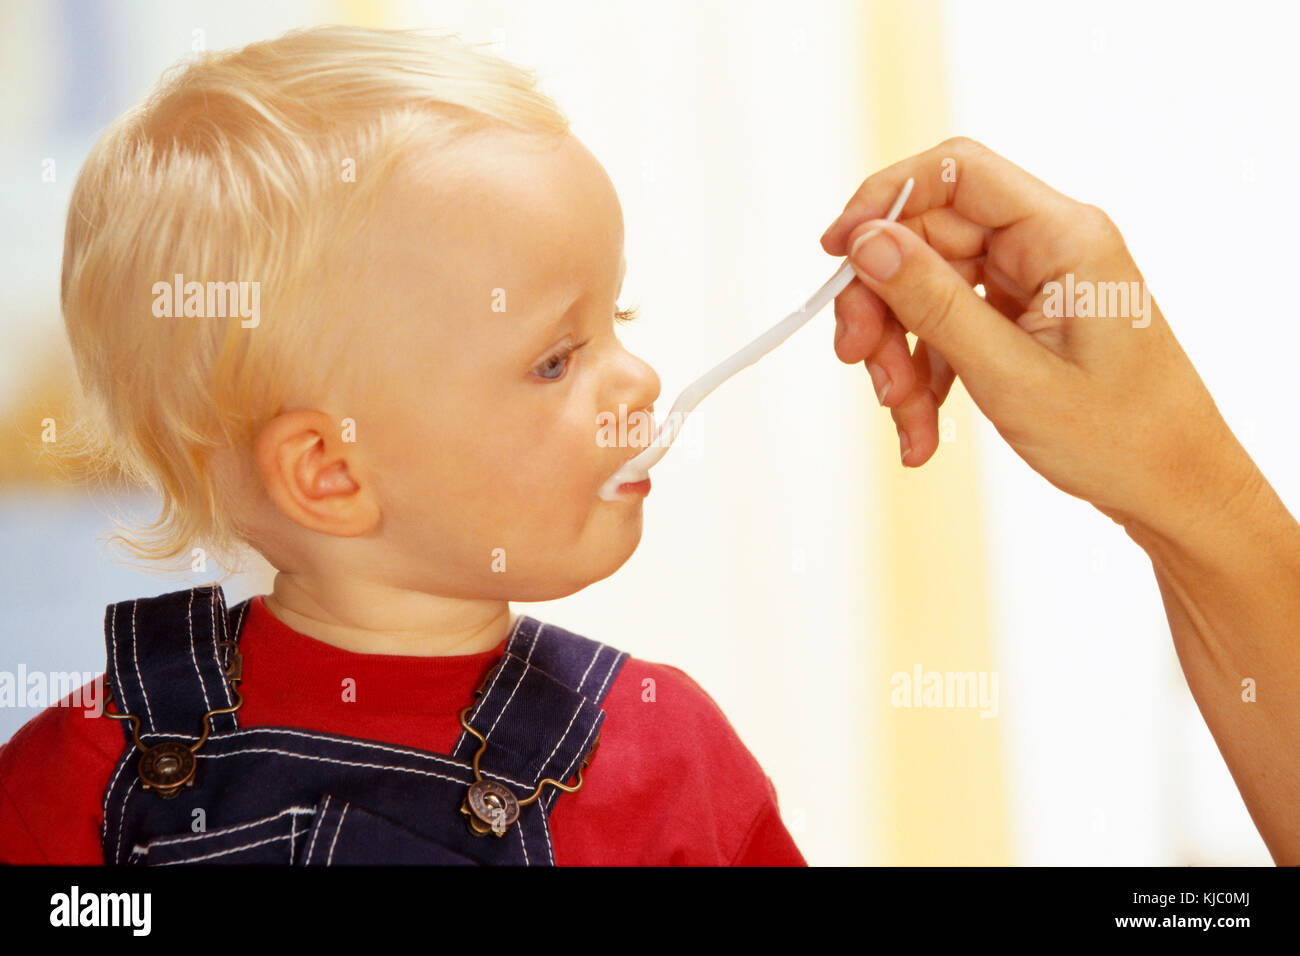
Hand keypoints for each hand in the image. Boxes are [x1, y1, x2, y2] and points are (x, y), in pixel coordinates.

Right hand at [820, 136, 1257, 535]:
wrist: (1175, 492)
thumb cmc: (1122, 439)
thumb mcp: (1012, 375)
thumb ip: (934, 302)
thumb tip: (868, 243)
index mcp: (1064, 237)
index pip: (956, 172)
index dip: (884, 201)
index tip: (837, 252)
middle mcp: (1048, 246)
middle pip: (929, 239)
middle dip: (884, 305)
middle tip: (859, 359)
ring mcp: (1035, 283)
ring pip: (929, 289)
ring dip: (901, 353)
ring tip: (906, 418)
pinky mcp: (1023, 319)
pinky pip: (949, 326)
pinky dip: (925, 375)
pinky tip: (924, 428)